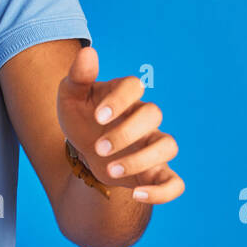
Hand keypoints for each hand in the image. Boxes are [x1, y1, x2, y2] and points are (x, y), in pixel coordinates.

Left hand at [56, 45, 183, 203]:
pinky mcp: (155, 173)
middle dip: (125, 133)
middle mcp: (144, 118)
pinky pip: (174, 183)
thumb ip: (78, 77)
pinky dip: (162, 192)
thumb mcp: (71, 98)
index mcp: (125, 96)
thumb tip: (88, 53)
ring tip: (110, 171)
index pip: (134, 86)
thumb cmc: (81, 119)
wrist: (84, 151)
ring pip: (168, 146)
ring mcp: (152, 145)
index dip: (119, 100)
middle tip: (98, 148)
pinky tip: (136, 194)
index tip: (97, 117)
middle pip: (153, 114)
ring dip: (140, 160)